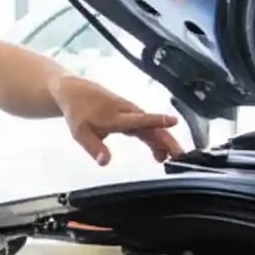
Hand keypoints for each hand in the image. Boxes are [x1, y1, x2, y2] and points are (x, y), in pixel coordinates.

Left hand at [52, 76, 183, 164]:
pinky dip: (154, 139)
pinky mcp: (129, 115)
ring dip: (163, 141)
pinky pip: (146, 127)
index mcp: (115, 116)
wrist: (74, 92)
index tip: (174, 122)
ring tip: (173, 158)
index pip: (139, 119)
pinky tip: (159, 153)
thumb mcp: (80, 133)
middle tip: (180, 155)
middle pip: (150, 126)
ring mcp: (130, 113)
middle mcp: (127, 113)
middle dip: (167, 139)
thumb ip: (94, 147)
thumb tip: (105, 162)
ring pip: (151, 127)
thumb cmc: (77, 113)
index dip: (156, 120)